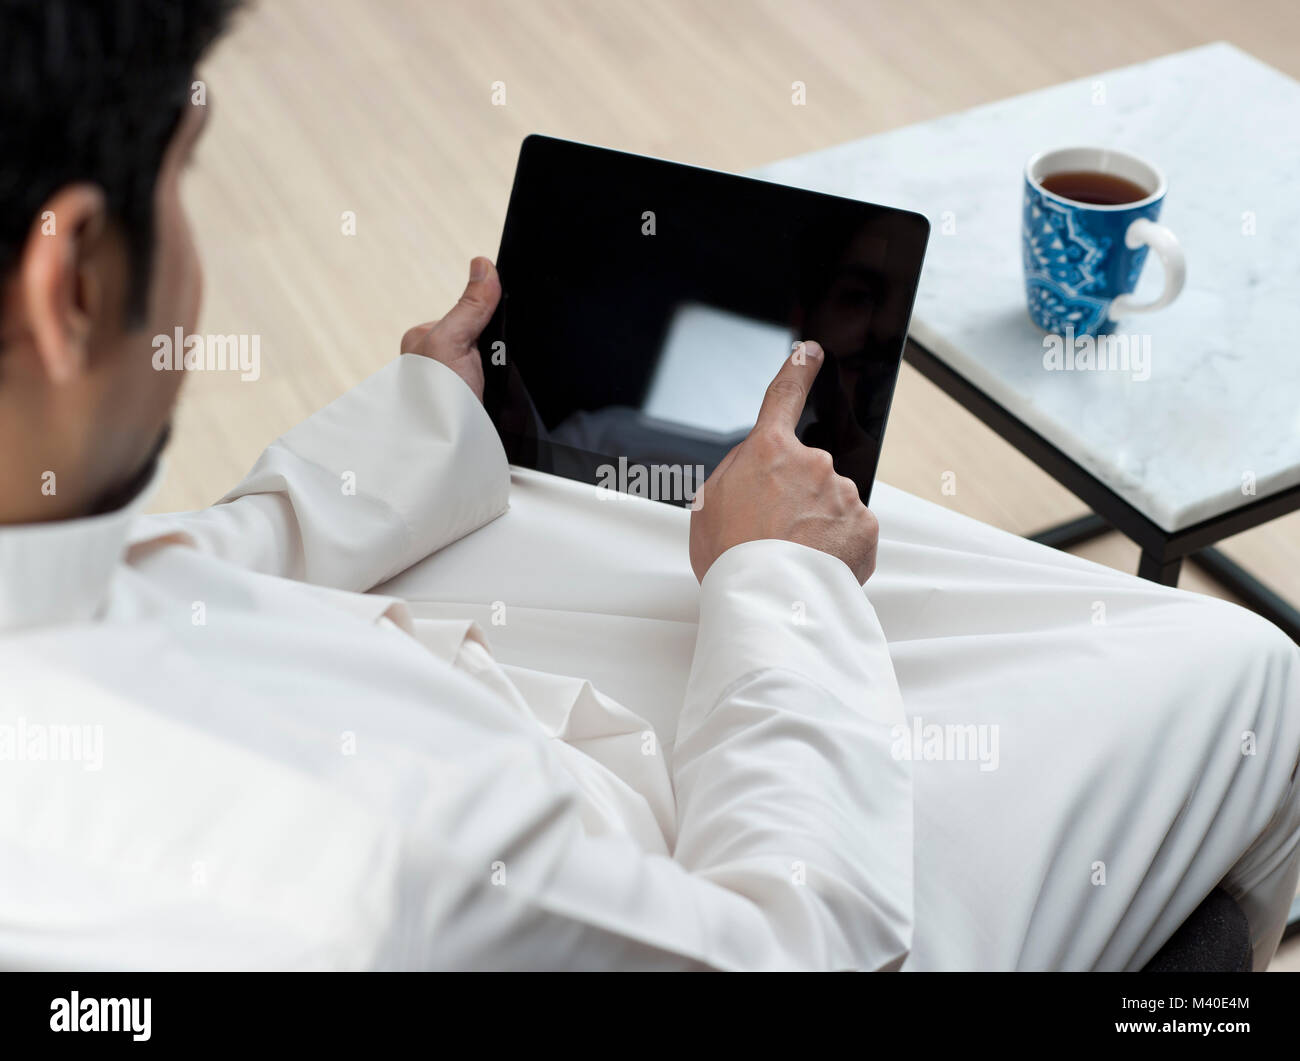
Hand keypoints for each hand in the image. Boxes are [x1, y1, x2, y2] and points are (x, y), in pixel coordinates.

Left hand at [400, 257, 500, 400]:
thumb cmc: (430, 404)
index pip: (471, 313)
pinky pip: (501, 391)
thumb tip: (483, 265)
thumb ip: (470, 307)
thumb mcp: (451, 343)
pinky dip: (507, 397)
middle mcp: (440, 359)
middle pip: (487, 339)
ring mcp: (458, 384)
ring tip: (491, 391)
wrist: (442, 459)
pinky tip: (499, 404)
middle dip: (498, 353)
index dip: (491, 322)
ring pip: (496, 367)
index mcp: (428, 337)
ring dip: (504, 377)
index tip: (498, 337)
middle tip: (488, 370)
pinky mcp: (475, 407)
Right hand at [689, 341, 878, 583]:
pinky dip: (834, 547)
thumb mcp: (707, 504)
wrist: (768, 600)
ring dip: (814, 525)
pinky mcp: (865, 526)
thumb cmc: (731, 557)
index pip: (784, 396)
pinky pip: (849, 531)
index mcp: (768, 450)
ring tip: (789, 557)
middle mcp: (812, 463)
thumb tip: (758, 462)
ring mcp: (842, 493)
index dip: (798, 370)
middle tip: (769, 534)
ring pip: (829, 503)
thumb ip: (736, 470)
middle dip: (792, 497)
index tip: (811, 353)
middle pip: (804, 471)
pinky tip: (812, 565)